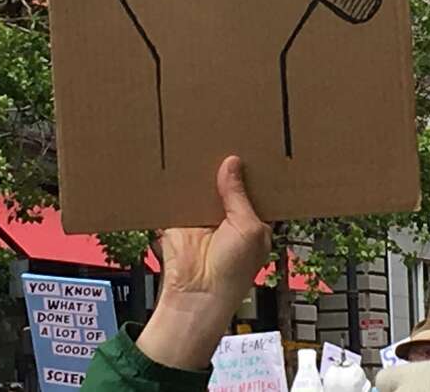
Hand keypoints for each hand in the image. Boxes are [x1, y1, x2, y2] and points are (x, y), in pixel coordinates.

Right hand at [135, 156, 271, 370]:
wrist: (197, 293)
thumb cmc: (232, 273)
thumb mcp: (249, 229)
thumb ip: (239, 195)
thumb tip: (232, 163)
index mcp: (251, 221)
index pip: (253, 188)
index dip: (251, 170)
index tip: (251, 145)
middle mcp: (227, 217)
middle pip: (226, 182)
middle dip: (224, 165)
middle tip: (224, 136)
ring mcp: (202, 216)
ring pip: (202, 186)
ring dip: (199, 172)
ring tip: (201, 140)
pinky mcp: (178, 218)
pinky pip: (177, 195)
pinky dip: (177, 182)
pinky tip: (179, 160)